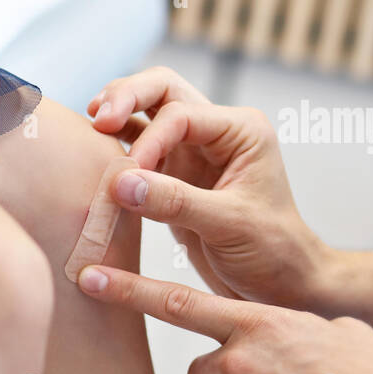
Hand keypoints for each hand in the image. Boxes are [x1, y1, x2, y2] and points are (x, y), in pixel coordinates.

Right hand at [87, 67, 333, 308]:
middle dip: (126, 97)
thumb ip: (175, 201)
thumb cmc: (271, 250)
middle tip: (97, 118)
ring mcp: (195, 150)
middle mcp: (217, 131)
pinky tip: (95, 153)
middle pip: (161, 90)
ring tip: (91, 126)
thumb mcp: (229, 225)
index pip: (180, 114)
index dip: (148, 140)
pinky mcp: (176, 174)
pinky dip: (117, 146)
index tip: (126, 178)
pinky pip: (139, 146)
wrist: (281, 283)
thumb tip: (118, 182)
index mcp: (241, 131)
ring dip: (117, 115)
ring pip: (147, 111)